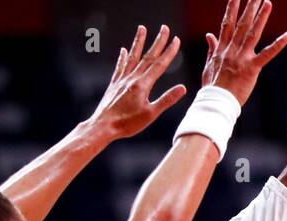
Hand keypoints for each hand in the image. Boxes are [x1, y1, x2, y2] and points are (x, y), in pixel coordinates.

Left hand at [88, 25, 185, 140]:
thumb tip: (183, 88)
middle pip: (147, 56)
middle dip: (158, 41)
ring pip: (133, 57)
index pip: (159, 65)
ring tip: (142, 29)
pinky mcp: (114, 84)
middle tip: (165, 28)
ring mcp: (122, 80)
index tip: (176, 40)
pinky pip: (120, 67)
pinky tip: (124, 50)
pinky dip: (123, 57)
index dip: (169, 52)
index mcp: (142, 85)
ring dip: (139, 42)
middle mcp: (132, 78)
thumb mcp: (151, 114)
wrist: (103, 126)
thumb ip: (167, 100)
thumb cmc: (128, 123)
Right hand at [201, 0, 286, 107]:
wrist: (216, 102)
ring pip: (253, 33)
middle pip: (241, 24)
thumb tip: (209, 34)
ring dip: (261, 16)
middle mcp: (231, 49)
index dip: (231, 9)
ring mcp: (242, 58)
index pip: (227, 24)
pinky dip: (278, 44)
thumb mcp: (209, 65)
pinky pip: (267, 54)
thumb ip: (211, 48)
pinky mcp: (252, 68)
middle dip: (248, 7)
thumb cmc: (212, 88)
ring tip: (267, 2)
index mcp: (222, 49)